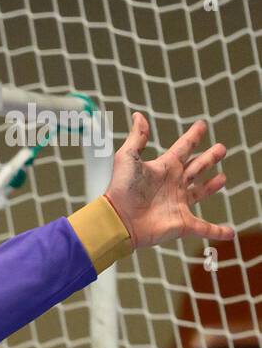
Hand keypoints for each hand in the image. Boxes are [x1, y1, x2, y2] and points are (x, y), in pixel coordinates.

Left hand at [104, 113, 233, 248]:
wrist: (117, 218)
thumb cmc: (120, 188)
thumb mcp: (127, 158)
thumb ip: (137, 138)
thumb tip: (138, 115)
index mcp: (163, 168)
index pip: (182, 148)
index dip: (193, 137)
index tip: (201, 126)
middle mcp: (173, 184)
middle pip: (196, 167)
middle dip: (208, 158)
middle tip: (221, 148)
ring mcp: (178, 203)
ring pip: (200, 192)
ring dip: (212, 186)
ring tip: (222, 178)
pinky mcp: (182, 222)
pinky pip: (204, 227)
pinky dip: (217, 230)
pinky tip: (229, 231)